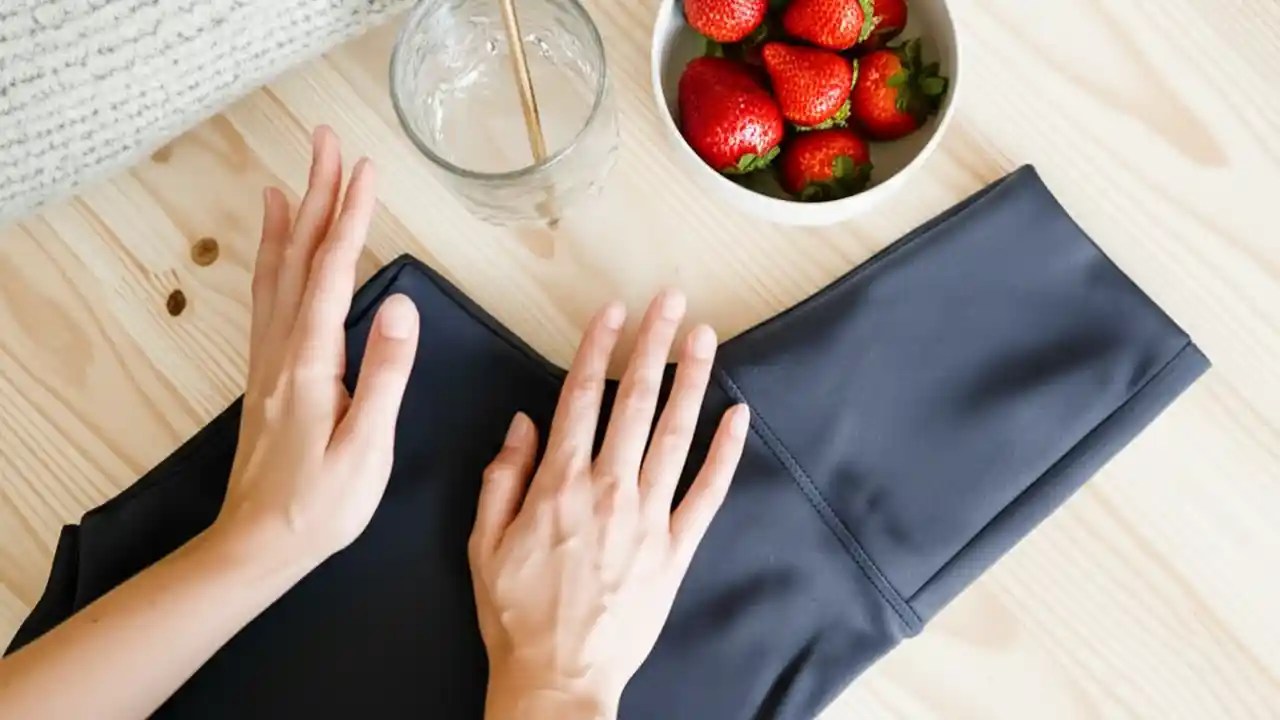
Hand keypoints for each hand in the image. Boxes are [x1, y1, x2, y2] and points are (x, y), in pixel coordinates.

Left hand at [214, 126, 419, 568]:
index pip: (332, 275)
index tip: (366, 171)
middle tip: (329, 144)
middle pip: (300, 258)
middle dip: (318, 197)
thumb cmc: (321, 505)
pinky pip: (267, 298)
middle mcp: (283, 350)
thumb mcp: (368, 446)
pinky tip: (276, 246)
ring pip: (278, 273)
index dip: (350, 219)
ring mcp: (270, 360)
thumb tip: (399, 305)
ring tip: (299, 176)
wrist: (258, 544)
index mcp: (312, 363)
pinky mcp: (269, 373)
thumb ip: (385, 372)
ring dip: (293, 220)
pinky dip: (272, 259)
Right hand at [469, 290, 750, 718]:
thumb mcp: (483, 543)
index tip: (613, 311)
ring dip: (690, 380)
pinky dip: (725, 451)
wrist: (557, 677)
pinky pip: (707, 491)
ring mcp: (648, 518)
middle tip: (670, 301)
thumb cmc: (515, 613)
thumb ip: (502, 477)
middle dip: (652, 345)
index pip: (580, 398)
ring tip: (704, 337)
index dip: (598, 348)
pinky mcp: (676, 549)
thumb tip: (523, 424)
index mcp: (558, 484)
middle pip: (634, 402)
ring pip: (675, 433)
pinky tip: (738, 414)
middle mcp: (608, 490)